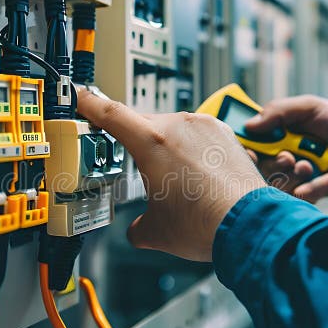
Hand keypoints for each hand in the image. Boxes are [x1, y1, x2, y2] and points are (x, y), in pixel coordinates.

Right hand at [77, 90, 266, 261]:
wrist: (248, 225)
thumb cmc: (205, 223)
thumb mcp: (156, 231)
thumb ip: (138, 225)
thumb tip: (137, 230)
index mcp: (151, 142)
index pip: (110, 114)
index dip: (90, 103)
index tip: (79, 96)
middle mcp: (179, 125)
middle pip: (143, 125)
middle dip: (136, 145)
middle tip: (138, 169)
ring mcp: (205, 126)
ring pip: (173, 130)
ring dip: (168, 150)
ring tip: (177, 183)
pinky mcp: (226, 134)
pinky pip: (199, 136)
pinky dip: (193, 152)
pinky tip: (198, 178)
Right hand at [244, 96, 327, 201]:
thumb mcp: (308, 107)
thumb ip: (277, 111)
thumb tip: (248, 126)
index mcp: (277, 136)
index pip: (251, 147)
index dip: (248, 153)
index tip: (254, 154)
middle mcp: (283, 156)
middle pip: (261, 170)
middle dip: (274, 165)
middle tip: (289, 158)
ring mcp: (296, 176)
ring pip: (278, 186)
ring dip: (293, 177)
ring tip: (309, 167)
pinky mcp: (312, 192)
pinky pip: (300, 198)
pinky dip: (314, 189)